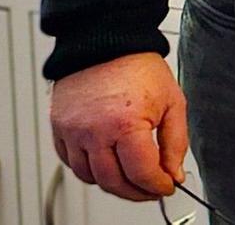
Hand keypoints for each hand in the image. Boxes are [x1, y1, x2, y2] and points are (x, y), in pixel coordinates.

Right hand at [49, 53, 187, 202]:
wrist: (106, 41)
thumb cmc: (139, 67)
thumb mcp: (172, 101)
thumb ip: (176, 142)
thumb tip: (173, 174)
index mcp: (126, 124)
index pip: (141, 173)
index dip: (157, 186)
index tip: (166, 186)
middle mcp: (94, 132)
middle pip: (113, 182)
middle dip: (136, 192)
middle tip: (150, 189)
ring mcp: (72, 132)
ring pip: (90, 177)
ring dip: (112, 184)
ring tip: (130, 177)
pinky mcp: (59, 129)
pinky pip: (71, 163)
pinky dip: (89, 170)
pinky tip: (107, 163)